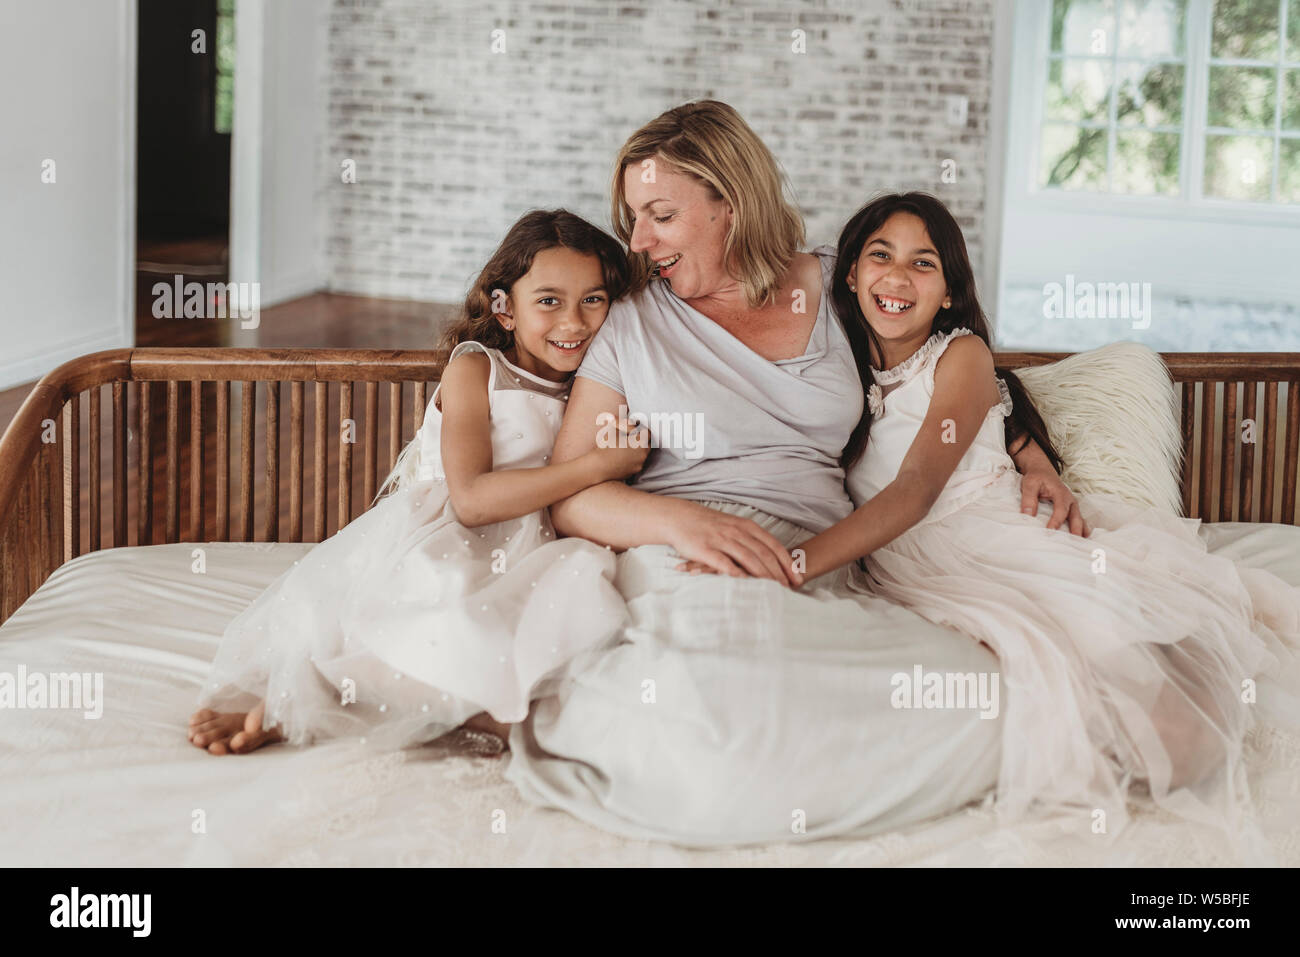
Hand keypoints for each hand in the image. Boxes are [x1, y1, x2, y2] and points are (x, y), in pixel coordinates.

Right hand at [587, 418, 649, 480]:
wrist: (598, 467)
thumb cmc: (605, 446)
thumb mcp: (612, 429)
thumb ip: (623, 421)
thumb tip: (630, 417)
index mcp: (640, 442)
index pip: (648, 433)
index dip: (642, 429)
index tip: (637, 427)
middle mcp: (643, 454)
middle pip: (648, 445)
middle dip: (642, 440)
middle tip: (633, 437)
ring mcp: (640, 464)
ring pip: (643, 455)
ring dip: (638, 450)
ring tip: (627, 447)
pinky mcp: (634, 472)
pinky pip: (637, 463)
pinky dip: (633, 459)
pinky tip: (623, 457)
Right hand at [665, 503, 802, 586]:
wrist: (680, 517)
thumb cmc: (709, 525)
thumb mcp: (734, 526)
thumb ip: (751, 539)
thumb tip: (770, 556)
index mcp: (746, 526)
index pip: (773, 546)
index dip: (787, 563)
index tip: (798, 577)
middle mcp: (737, 532)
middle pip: (764, 554)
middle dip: (780, 573)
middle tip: (790, 589)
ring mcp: (722, 540)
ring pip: (748, 559)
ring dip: (764, 576)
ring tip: (774, 591)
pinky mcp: (706, 549)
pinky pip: (724, 562)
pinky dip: (736, 573)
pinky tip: (746, 584)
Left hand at [1020, 469, 1090, 536]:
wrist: (1042, 471)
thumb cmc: (1036, 478)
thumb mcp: (1029, 484)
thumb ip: (1029, 499)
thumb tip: (1028, 515)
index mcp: (1061, 493)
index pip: (1061, 510)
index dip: (1056, 521)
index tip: (1050, 532)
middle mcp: (1070, 500)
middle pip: (1076, 517)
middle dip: (1076, 530)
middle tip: (1074, 543)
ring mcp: (1072, 505)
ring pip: (1080, 520)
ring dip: (1081, 532)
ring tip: (1080, 545)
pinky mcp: (1071, 509)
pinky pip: (1078, 520)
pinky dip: (1081, 529)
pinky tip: (1080, 540)